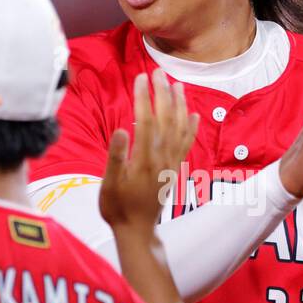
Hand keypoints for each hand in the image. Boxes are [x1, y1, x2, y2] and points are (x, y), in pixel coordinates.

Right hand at [100, 69, 198, 234]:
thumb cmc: (117, 207)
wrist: (136, 230)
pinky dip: (191, 128)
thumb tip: (122, 130)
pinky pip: (186, 144)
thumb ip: (116, 157)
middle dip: (162, 94)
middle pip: (165, 120)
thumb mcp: (109, 184)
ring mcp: (171, 164)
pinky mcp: (174, 169)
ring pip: (179, 129)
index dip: (144, 98)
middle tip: (157, 72)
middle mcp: (162, 159)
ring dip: (179, 105)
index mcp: (144, 161)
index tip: (140, 77)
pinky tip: (193, 114)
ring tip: (177, 85)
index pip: (146, 122)